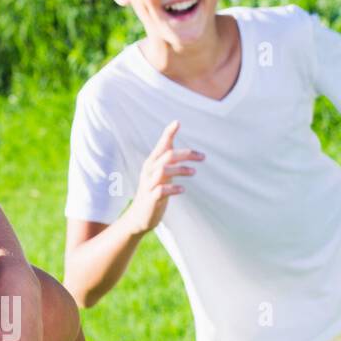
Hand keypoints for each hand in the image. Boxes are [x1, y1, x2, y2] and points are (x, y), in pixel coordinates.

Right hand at [127, 120, 203, 235]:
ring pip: (163, 170)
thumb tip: (173, 140)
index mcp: (152, 163)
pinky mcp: (151, 199)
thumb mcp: (160, 173)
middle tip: (202, 157)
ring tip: (194, 172)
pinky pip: (161, 190)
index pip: (161, 145)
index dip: (168, 134)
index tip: (177, 122)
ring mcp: (149, 185)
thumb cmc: (153, 192)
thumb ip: (167, 158)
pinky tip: (183, 190)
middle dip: (186, 154)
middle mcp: (149, 171)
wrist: (138, 217)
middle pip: (167, 155)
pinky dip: (173, 188)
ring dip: (181, 169)